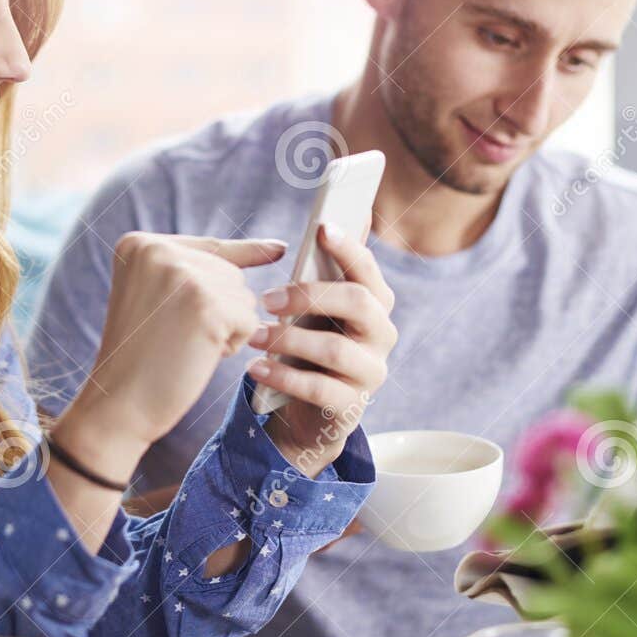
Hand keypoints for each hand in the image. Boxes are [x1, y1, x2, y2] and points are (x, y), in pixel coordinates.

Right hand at [56, 232, 285, 484]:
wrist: (119, 403)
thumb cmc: (142, 359)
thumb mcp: (160, 299)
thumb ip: (198, 271)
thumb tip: (275, 248)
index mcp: (140, 245)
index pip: (209, 246)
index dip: (244, 253)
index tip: (279, 249)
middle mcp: (158, 250)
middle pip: (230, 273)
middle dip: (220, 311)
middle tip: (177, 337)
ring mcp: (182, 274)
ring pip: (242, 297)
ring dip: (226, 328)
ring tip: (184, 346)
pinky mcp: (205, 303)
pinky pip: (249, 320)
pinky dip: (233, 344)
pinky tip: (199, 355)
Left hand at [250, 223, 395, 476]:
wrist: (309, 412)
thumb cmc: (309, 346)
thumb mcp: (314, 312)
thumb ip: (319, 276)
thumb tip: (326, 223)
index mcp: (375, 303)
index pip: (368, 270)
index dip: (348, 248)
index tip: (322, 228)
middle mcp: (382, 334)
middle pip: (358, 303)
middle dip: (310, 295)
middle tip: (266, 298)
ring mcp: (371, 372)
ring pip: (335, 349)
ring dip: (289, 339)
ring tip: (254, 336)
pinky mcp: (351, 405)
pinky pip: (319, 389)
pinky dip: (283, 377)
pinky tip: (256, 368)